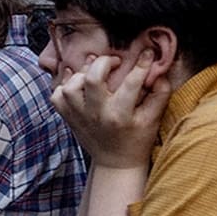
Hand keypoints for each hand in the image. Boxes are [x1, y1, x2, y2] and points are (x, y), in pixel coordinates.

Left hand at [50, 51, 170, 168]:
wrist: (115, 162)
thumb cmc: (137, 139)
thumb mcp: (153, 119)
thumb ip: (160, 94)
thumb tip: (158, 72)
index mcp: (121, 115)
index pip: (131, 83)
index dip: (141, 64)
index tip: (146, 53)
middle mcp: (96, 114)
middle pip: (92, 78)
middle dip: (104, 63)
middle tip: (115, 62)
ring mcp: (78, 116)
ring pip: (70, 86)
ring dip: (82, 74)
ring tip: (95, 71)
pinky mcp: (67, 117)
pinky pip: (57, 96)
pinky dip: (65, 85)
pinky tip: (78, 80)